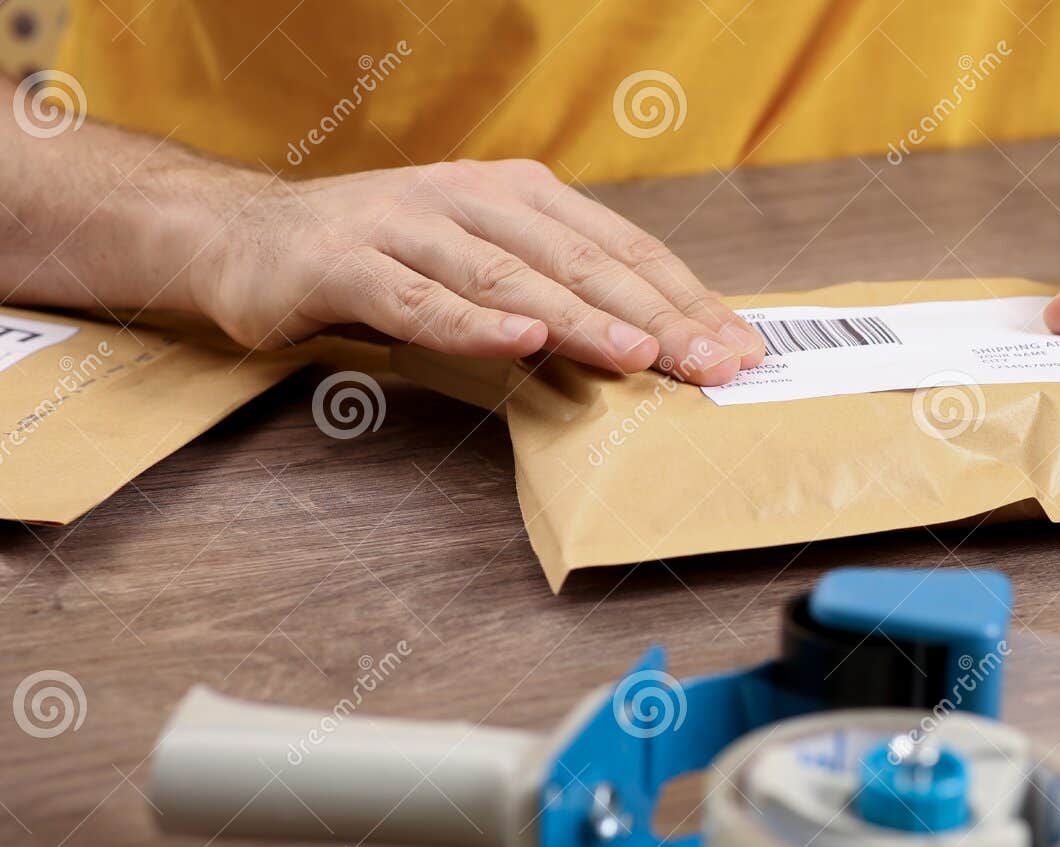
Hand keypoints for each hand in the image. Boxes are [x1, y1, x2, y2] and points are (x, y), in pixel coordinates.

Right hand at [190, 159, 763, 385]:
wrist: (247, 237)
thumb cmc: (385, 261)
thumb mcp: (481, 268)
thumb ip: (554, 298)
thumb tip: (652, 352)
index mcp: (519, 195)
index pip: (620, 249)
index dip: (684, 299)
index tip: (740, 350)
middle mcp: (470, 198)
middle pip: (579, 261)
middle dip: (655, 316)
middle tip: (714, 364)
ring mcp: (405, 224)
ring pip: (509, 277)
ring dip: (579, 319)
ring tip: (640, 356)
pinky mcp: (343, 263)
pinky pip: (417, 299)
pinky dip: (470, 322)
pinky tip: (519, 343)